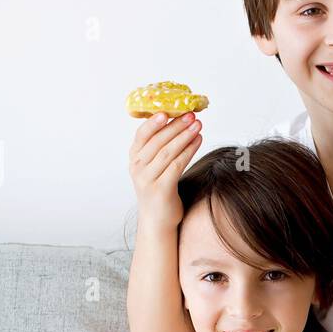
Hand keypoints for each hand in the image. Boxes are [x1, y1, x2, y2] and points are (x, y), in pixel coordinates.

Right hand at [128, 112, 202, 229]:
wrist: (157, 221)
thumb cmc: (159, 190)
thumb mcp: (153, 167)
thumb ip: (159, 149)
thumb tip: (177, 122)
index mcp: (134, 159)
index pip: (142, 135)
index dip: (154, 122)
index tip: (167, 110)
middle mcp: (137, 168)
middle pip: (158, 141)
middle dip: (176, 126)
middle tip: (191, 115)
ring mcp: (147, 179)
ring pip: (168, 152)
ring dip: (184, 136)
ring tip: (198, 125)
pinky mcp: (161, 190)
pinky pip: (176, 165)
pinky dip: (188, 151)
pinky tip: (198, 141)